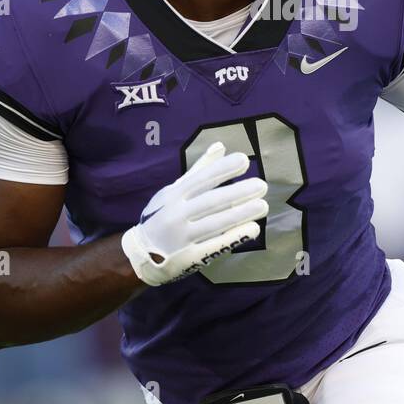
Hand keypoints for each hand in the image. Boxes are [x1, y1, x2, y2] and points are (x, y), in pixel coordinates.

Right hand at [121, 142, 266, 286]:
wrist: (140, 255)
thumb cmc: (162, 217)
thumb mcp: (174, 192)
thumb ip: (199, 170)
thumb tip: (220, 146)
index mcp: (174, 195)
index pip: (201, 179)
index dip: (222, 169)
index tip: (244, 160)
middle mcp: (177, 214)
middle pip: (210, 201)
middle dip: (237, 193)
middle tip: (261, 185)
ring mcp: (182, 237)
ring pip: (215, 223)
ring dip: (240, 214)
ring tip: (263, 205)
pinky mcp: (190, 257)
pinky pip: (215, 245)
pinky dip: (234, 236)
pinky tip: (252, 229)